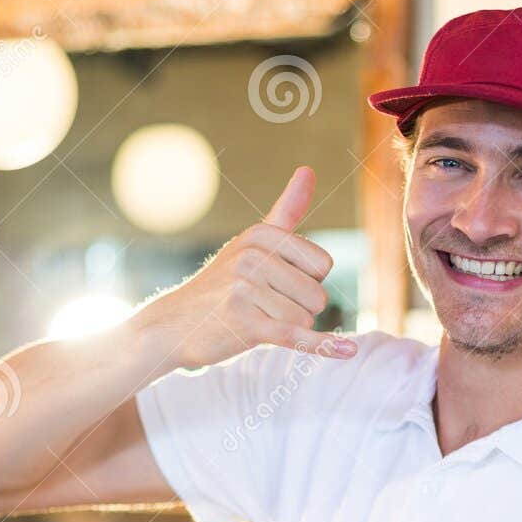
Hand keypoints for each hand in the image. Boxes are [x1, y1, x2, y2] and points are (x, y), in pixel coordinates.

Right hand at [133, 166, 356, 368]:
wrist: (173, 325)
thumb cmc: (222, 285)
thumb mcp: (252, 242)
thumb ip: (286, 211)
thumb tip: (309, 170)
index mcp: (261, 234)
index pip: (323, 265)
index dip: (307, 281)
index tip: (276, 282)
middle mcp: (253, 257)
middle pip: (318, 295)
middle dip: (299, 308)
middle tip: (263, 307)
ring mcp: (246, 290)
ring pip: (306, 319)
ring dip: (287, 327)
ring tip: (255, 320)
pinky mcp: (245, 324)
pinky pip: (297, 336)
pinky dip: (323, 347)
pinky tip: (348, 351)